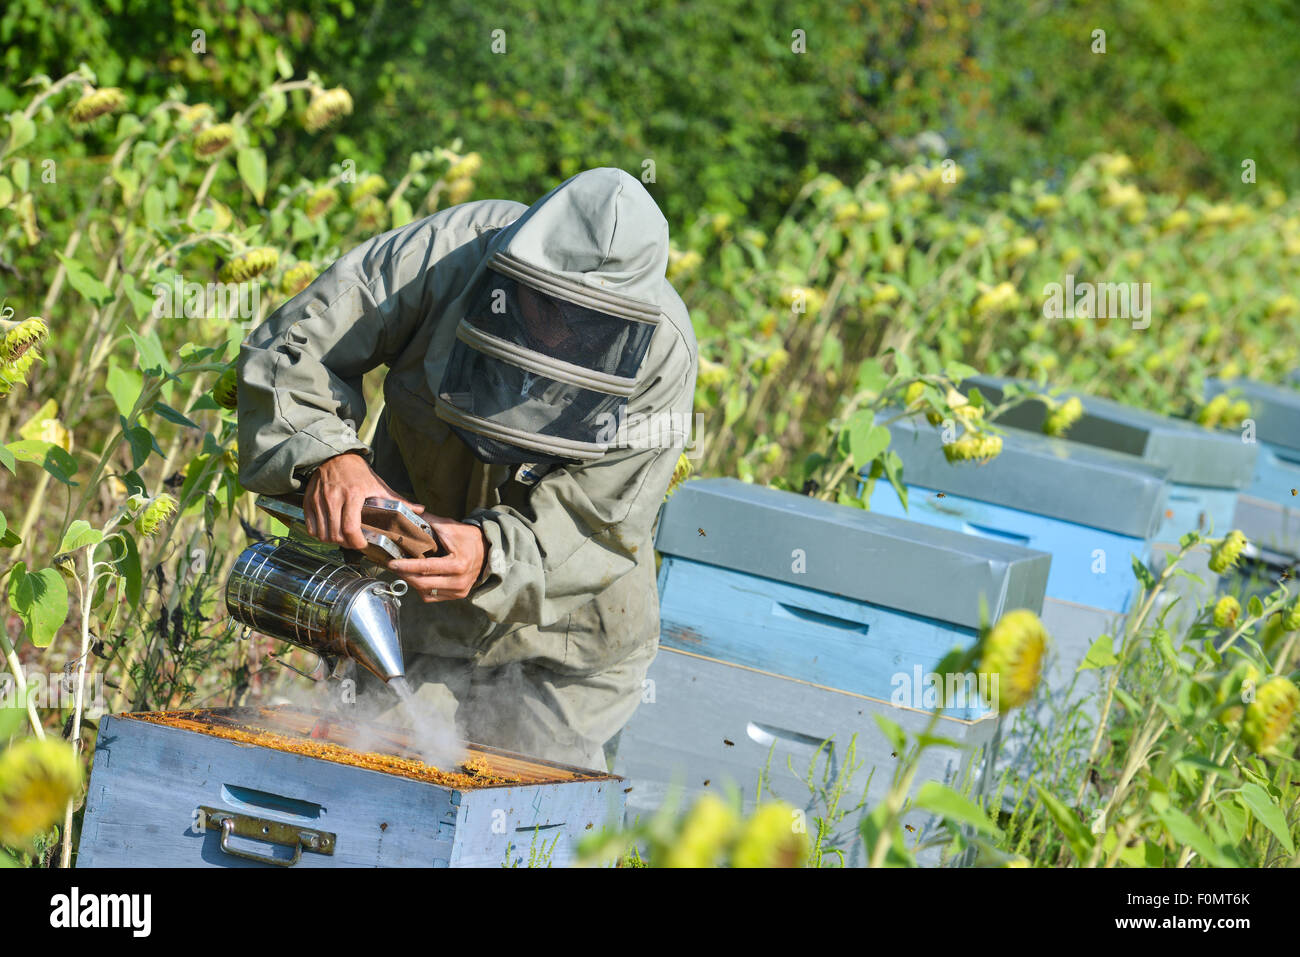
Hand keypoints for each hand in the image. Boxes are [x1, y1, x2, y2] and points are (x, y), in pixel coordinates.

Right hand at [302, 452, 424, 551]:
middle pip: (336, 535)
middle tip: (354, 542)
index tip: (363, 544)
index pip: (351, 528)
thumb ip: (397, 500)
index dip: (357, 542)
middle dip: (346, 544)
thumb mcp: (378, 484)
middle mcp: (334, 498)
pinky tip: (330, 530)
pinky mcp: (308, 502)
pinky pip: (311, 528)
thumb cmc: (357, 471)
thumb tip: (420, 510)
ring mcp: (319, 501)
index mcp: (353, 495)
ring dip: (333, 541)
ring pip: (322, 534)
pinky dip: (319, 534)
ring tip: (343, 537)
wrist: (333, 456)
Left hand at [386, 516, 488, 601]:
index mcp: (458, 564)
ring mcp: (459, 591)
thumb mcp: (450, 526)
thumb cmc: (468, 538)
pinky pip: (432, 597)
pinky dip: (421, 589)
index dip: (406, 566)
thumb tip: (407, 515)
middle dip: (405, 575)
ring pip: (426, 593)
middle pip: (423, 584)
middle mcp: (459, 581)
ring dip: (412, 582)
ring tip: (403, 571)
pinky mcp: (457, 595)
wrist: (488, 551)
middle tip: (393, 567)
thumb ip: (429, 522)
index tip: (392, 563)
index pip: (426, 568)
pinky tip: (417, 578)